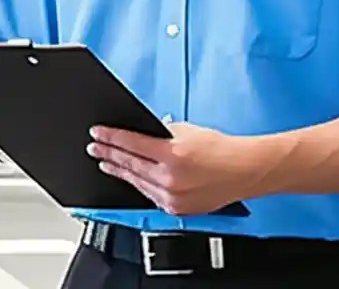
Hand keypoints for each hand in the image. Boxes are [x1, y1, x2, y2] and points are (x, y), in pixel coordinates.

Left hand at [86, 123, 271, 215]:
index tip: (97, 134)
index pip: (131, 144)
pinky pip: (150, 195)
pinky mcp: (176, 208)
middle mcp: (170, 178)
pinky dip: (139, 185)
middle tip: (94, 148)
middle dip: (108, 154)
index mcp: (173, 154)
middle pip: (130, 164)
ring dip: (119, 171)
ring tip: (105, 163)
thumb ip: (161, 134)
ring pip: (137, 182)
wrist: (244, 171)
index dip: (110, 138)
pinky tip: (130, 178)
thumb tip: (139, 135)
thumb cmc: (221, 149)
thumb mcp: (187, 131)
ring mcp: (172, 196)